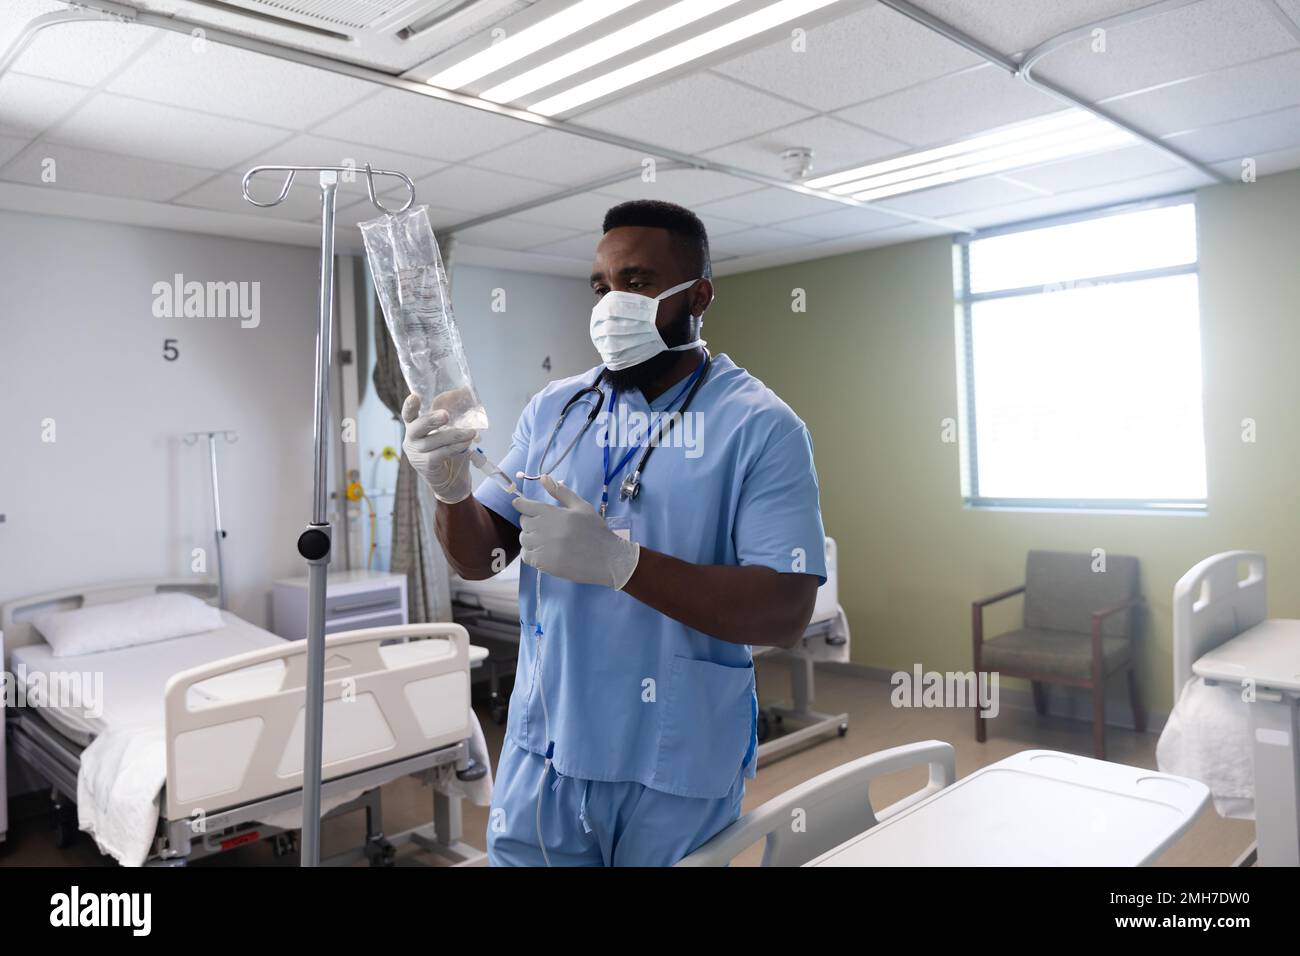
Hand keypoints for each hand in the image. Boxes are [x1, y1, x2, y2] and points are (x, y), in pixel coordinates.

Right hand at [401, 392, 476, 503]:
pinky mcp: (426, 465)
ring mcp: (416, 453)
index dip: (410, 406)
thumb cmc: (447, 451)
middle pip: (417, 427)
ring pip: (435, 440)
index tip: (414, 396)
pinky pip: (442, 453)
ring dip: (455, 435)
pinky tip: (466, 443)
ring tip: (471, 433)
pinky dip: (456, 447)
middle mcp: (411, 439)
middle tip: (445, 415)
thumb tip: (466, 394)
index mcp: (414, 427)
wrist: (450, 480)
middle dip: (431, 419)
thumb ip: (451, 418)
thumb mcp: (447, 431)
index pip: (408, 414)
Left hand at [512, 475, 639, 589]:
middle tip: (547, 527)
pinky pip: (526, 556)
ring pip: (524, 539)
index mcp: (552, 513)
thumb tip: (543, 477)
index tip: (524, 506)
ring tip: (548, 540)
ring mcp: (542, 547)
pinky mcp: (542, 564)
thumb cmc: (595, 531)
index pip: (524, 506)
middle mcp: (543, 529)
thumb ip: (561, 492)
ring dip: (531, 538)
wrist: (606, 559)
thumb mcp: (581, 506)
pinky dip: (531, 553)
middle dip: (531, 522)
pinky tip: (545, 552)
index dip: (522, 505)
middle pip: (524, 522)